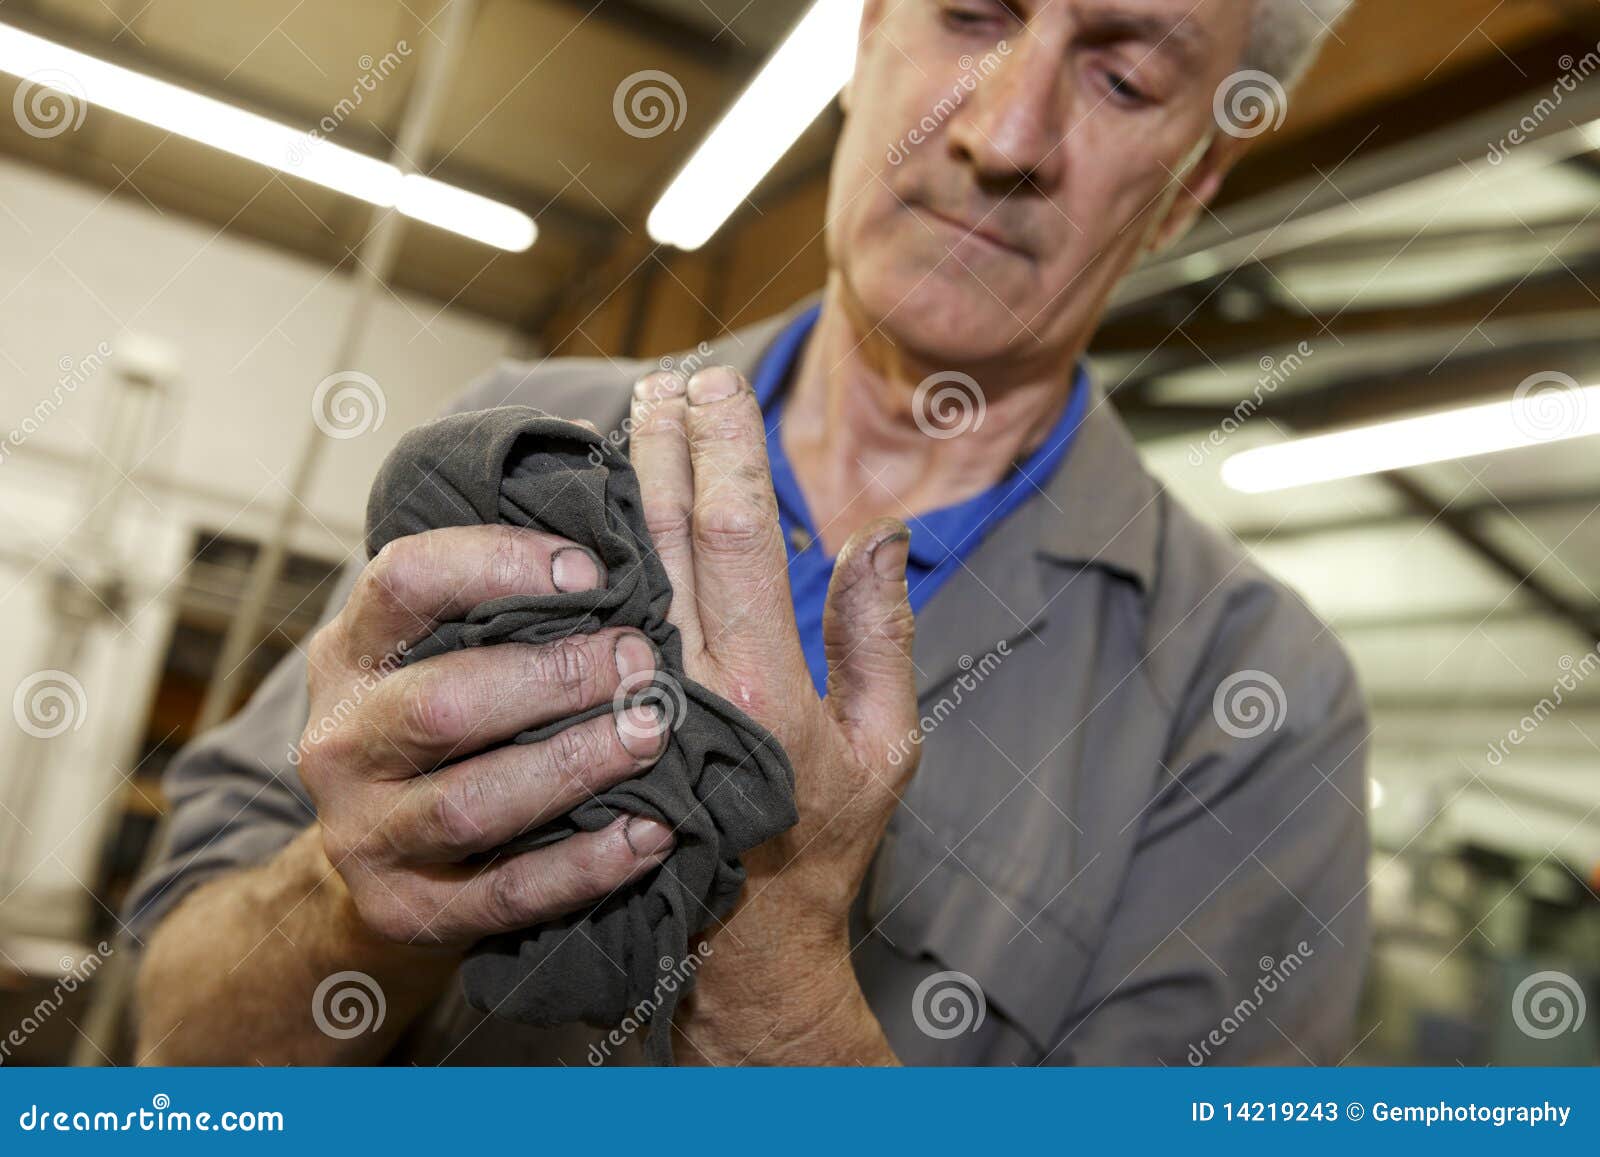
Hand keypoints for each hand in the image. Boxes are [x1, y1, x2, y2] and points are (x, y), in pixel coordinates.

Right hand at [297, 523, 675, 947]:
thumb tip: (615, 541)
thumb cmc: (450, 718)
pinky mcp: (403, 909)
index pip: (404, 581)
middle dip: (555, 678)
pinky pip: (504, 893)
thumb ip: (500, 606)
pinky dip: (586, 866)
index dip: (498, 565)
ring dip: (574, 766)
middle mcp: (339, 739)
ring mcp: (362, 832)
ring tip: (650, 734)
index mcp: (349, 651)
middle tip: (640, 660)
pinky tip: (651, 833)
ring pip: (470, 804)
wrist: (387, 852)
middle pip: (443, 702)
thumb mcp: (441, 648)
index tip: (591, 572)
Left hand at [628, 366, 918, 1062]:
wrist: (740, 953)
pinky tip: (579, 518)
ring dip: (616, 493)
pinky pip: (577, 633)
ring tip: (622, 425)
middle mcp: (686, 692)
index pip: (741, 537)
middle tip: (660, 381)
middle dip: (661, 449)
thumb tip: (879, 538)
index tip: (719, 386)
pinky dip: (577, 566)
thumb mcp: (886, 749)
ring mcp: (629, 714)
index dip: (726, 451)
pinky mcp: (594, 733)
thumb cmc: (824, 848)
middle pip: (664, 540)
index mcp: (764, 689)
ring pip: (611, 578)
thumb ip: (881, 640)